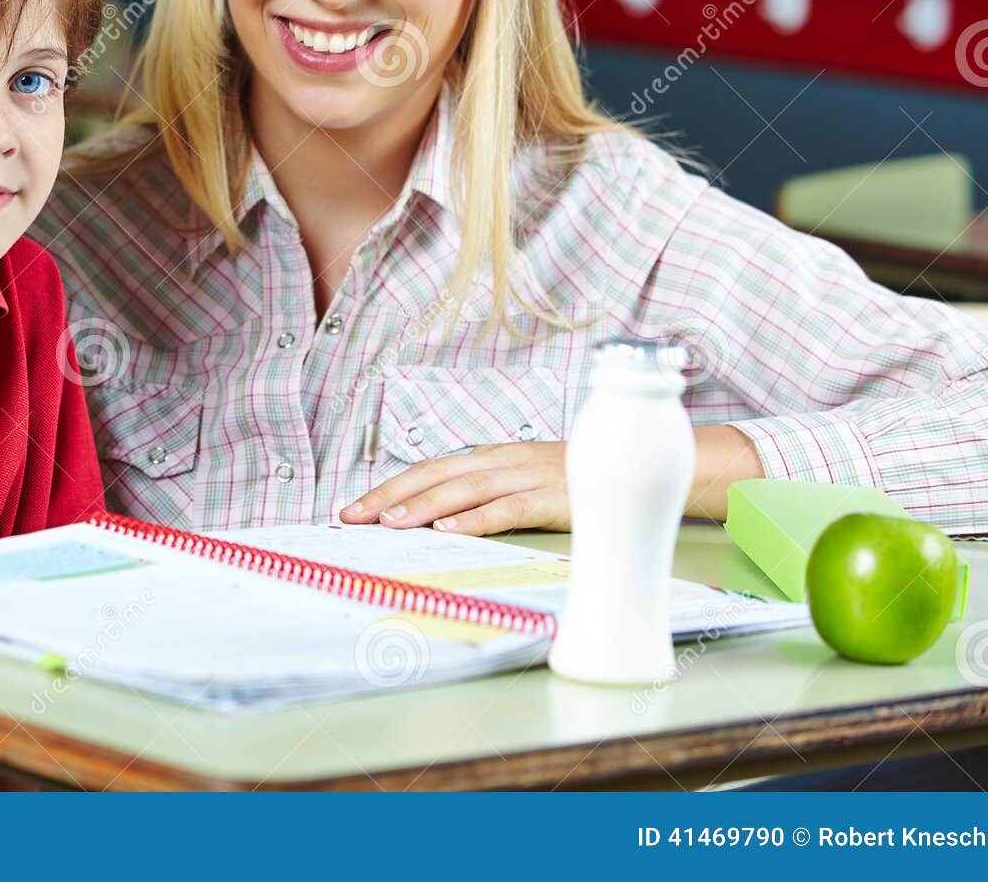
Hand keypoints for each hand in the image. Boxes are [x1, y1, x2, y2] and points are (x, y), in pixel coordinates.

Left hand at [338, 424, 765, 535]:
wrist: (637, 463)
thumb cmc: (576, 480)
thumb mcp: (524, 479)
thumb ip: (485, 493)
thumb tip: (439, 518)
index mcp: (491, 457)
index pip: (429, 470)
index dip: (389, 487)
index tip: (353, 508)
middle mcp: (501, 461)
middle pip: (434, 476)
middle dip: (388, 496)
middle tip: (350, 517)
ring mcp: (525, 477)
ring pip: (463, 491)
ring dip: (422, 507)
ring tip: (388, 523)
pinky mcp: (551, 498)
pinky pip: (507, 508)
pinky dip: (475, 519)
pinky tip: (449, 531)